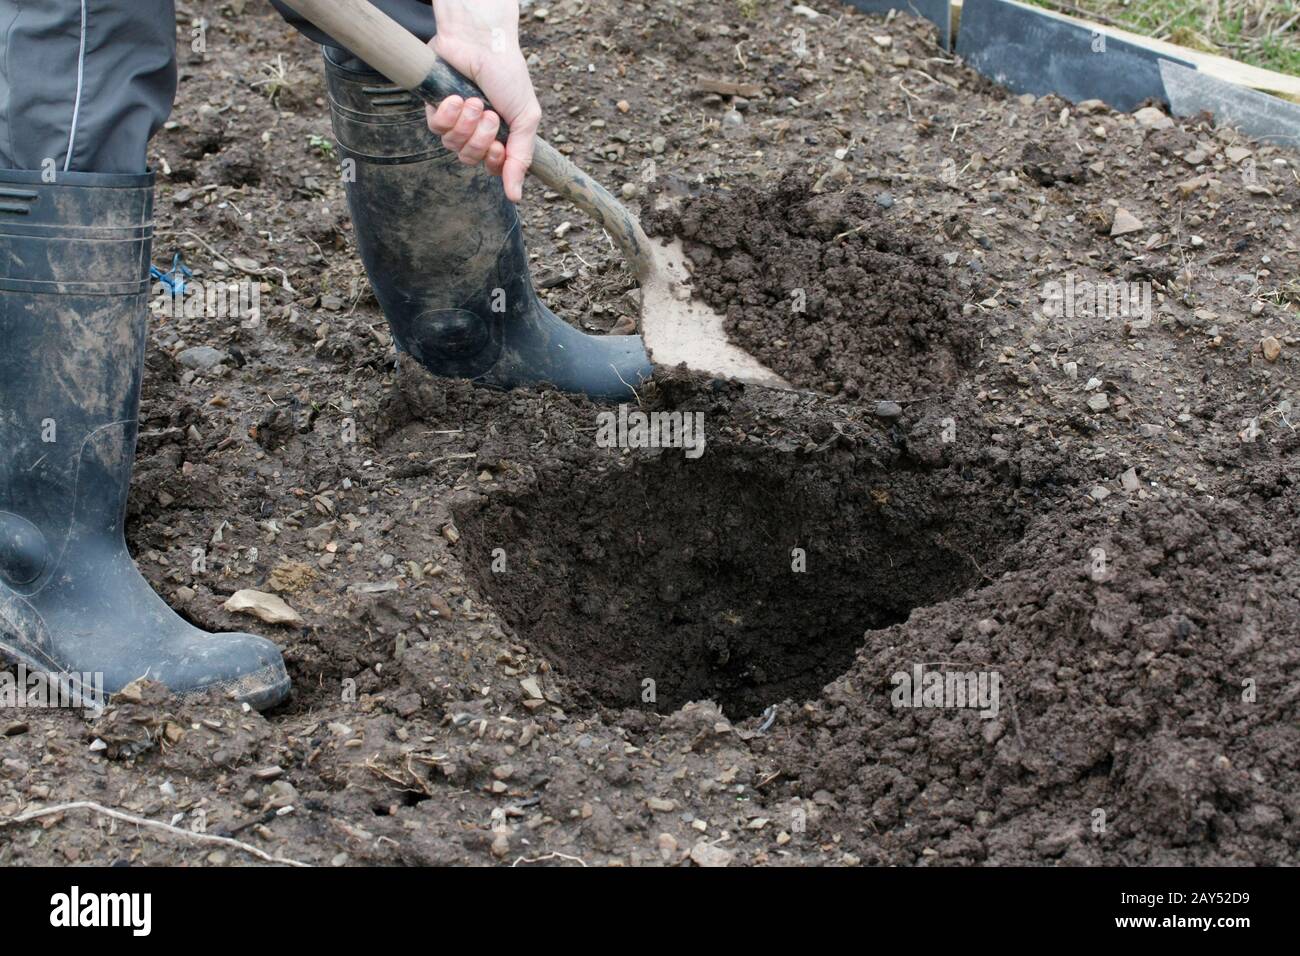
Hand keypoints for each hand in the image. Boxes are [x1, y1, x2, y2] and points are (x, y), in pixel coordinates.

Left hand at [427, 1, 540, 201]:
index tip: (499, 147)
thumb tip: (516, 196)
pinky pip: (436, 128)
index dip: (492, 163)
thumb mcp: (526, 119)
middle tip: (488, 114)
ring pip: (452, 145)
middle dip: (479, 139)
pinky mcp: (436, 108)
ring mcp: (455, 120)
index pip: (491, 167)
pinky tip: (456, 97)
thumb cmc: (507, 76)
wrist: (482, 43)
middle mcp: (475, 131)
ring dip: (465, 124)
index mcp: (498, 135)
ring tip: (473, 101)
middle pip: (469, 159)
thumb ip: (521, 158)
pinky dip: (448, 114)